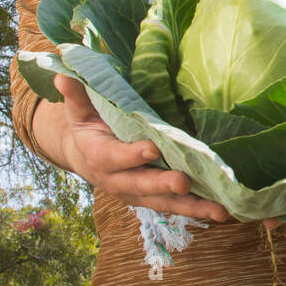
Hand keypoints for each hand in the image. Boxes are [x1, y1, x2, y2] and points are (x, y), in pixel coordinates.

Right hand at [51, 74, 230, 223]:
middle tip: (183, 182)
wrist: (86, 156)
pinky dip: (198, 209)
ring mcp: (137, 193)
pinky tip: (222, 211)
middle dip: (163, 185)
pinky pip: (176, 206)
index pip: (114, 157)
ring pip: (164, 202)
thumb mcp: (79, 110)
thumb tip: (63, 74)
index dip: (131, 155)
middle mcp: (118, 180)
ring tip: (219, 210)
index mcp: (99, 156)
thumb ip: (76, 95)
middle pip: (142, 185)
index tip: (152, 149)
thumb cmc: (88, 126)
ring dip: (192, 207)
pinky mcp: (153, 198)